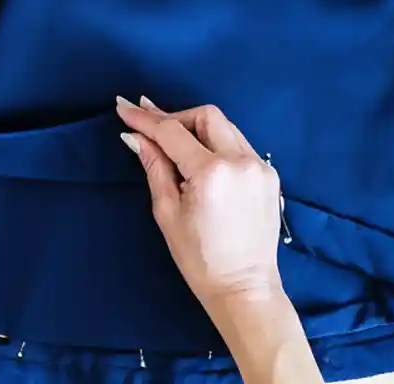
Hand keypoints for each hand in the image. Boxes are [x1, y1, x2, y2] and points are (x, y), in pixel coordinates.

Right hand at [116, 97, 281, 307]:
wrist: (244, 288)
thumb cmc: (199, 258)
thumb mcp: (167, 212)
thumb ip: (155, 167)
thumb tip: (136, 137)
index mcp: (212, 173)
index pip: (173, 132)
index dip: (145, 118)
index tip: (124, 106)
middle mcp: (241, 162)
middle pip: (206, 116)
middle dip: (176, 118)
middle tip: (152, 131)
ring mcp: (260, 167)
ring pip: (225, 127)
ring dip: (197, 130)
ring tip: (175, 148)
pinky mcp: (269, 176)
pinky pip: (239, 145)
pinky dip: (217, 145)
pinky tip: (202, 163)